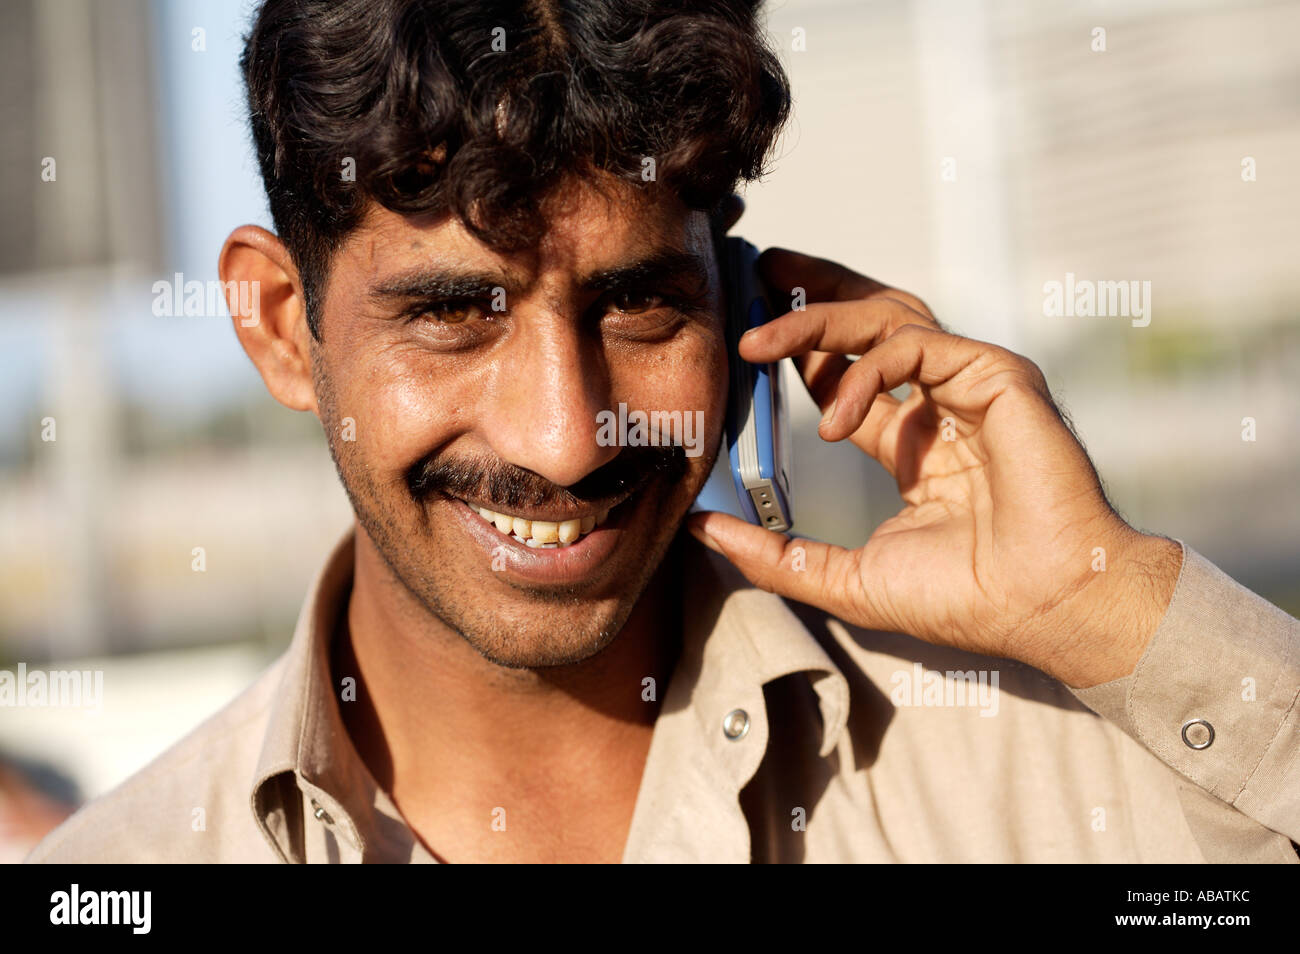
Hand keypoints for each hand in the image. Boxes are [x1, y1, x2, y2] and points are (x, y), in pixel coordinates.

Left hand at [687, 248, 1182, 688]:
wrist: (1047, 606)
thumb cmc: (965, 598)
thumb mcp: (845, 578)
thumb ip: (775, 553)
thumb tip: (703, 528)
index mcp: (918, 446)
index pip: (850, 377)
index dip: (799, 353)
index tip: (746, 343)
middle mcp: (944, 406)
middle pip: (871, 324)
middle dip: (811, 297)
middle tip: (755, 276)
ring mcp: (973, 385)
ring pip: (887, 318)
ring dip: (817, 318)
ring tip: (757, 338)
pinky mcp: (997, 375)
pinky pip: (914, 346)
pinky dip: (863, 372)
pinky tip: (830, 418)